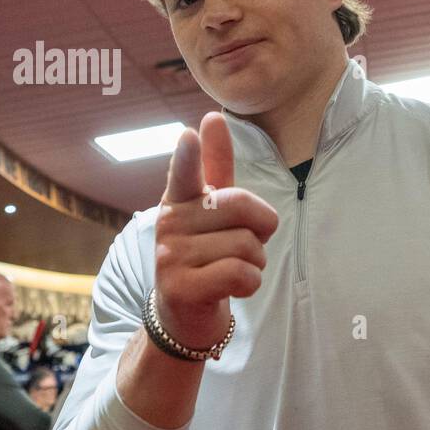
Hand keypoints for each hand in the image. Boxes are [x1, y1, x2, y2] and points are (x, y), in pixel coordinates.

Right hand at [155, 113, 279, 349]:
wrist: (186, 313)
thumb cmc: (207, 253)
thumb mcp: (212, 210)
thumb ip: (216, 167)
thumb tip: (212, 116)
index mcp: (179, 199)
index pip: (185, 172)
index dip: (190, 155)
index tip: (189, 134)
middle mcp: (170, 223)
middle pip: (242, 207)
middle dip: (260, 230)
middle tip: (242, 246)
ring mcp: (171, 256)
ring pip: (247, 246)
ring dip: (255, 262)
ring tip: (232, 269)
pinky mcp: (182, 288)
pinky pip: (242, 274)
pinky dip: (251, 283)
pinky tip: (233, 288)